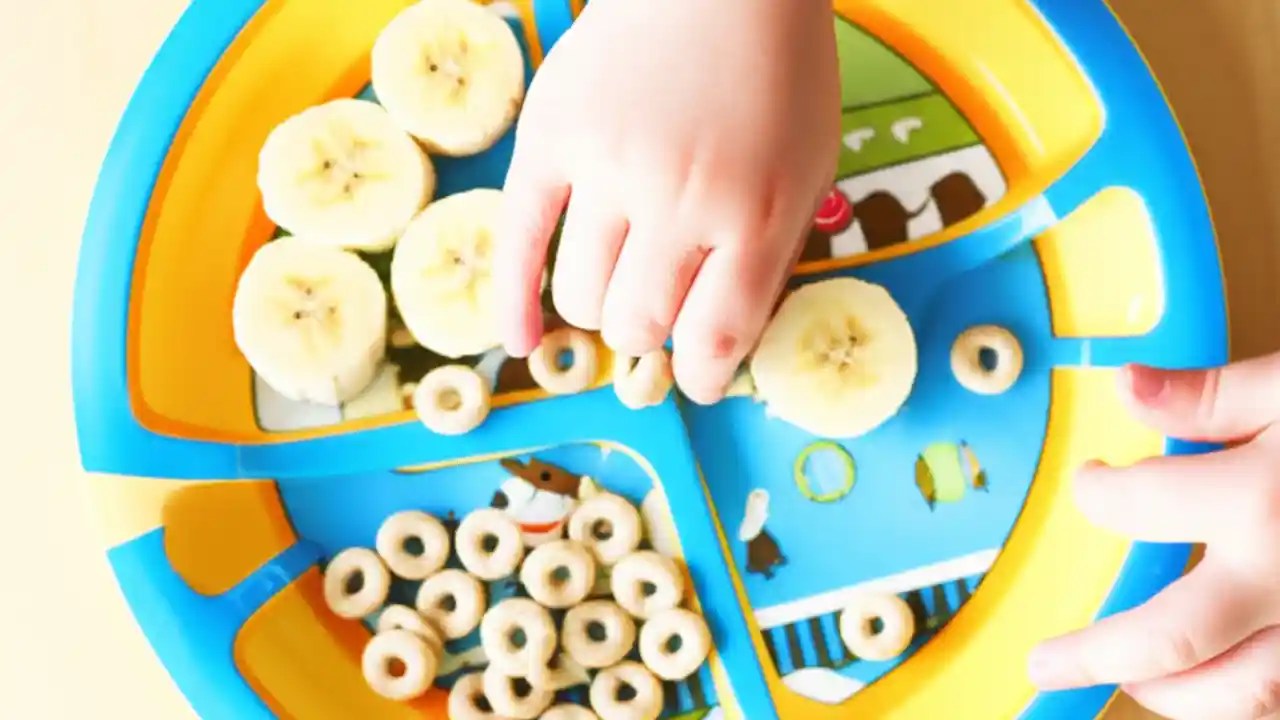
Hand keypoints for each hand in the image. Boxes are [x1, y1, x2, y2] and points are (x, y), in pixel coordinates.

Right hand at [494, 0, 840, 403]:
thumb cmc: (776, 75)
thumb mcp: (810, 170)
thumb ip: (770, 257)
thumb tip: (717, 346)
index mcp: (759, 213)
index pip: (715, 341)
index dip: (701, 376)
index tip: (695, 375)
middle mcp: (682, 199)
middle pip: (639, 324)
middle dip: (648, 332)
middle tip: (655, 304)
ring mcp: (609, 168)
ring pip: (582, 296)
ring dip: (599, 305)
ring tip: (617, 273)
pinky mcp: (551, 140)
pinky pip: (517, 244)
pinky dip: (514, 306)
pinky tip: (522, 340)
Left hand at [1028, 353, 1279, 718]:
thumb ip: (1215, 395)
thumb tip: (1130, 384)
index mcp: (1262, 497)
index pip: (1131, 506)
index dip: (1095, 495)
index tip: (1092, 487)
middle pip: (1167, 640)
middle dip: (1095, 655)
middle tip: (1048, 664)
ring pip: (1239, 695)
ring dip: (1175, 698)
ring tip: (1132, 683)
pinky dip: (1252, 703)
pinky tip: (1221, 687)